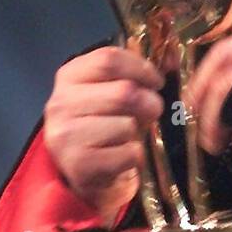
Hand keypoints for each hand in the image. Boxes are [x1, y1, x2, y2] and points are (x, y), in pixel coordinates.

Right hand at [43, 40, 164, 224]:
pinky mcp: (80, 165)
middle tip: (153, 111)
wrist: (81, 173)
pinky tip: (122, 157)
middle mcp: (61, 103)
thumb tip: (171, 58)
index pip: (108, 59)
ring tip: (127, 137)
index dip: (141, 68)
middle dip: (150, 103)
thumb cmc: (102, 126)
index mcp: (68, 77)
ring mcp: (67, 136)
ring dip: (138, 133)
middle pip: (124, 92)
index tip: (156, 81)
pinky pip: (129, 153)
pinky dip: (135, 157)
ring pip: (127, 125)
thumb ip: (134, 74)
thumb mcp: (109, 92)